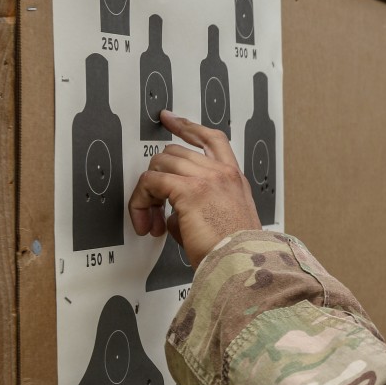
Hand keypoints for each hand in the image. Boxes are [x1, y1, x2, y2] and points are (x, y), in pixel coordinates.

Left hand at [128, 110, 260, 266]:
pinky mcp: (189, 190)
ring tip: (150, 219)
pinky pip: (152, 182)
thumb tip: (172, 212)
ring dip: (148, 191)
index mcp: (234, 179)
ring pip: (161, 163)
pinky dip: (142, 201)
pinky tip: (147, 221)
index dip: (188, 126)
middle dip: (157, 175)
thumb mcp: (222, 222)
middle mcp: (223, 173)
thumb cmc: (236, 253)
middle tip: (152, 206)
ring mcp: (208, 178)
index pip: (211, 139)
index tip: (171, 120)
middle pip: (175, 151)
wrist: (243, 265)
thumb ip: (197, 207)